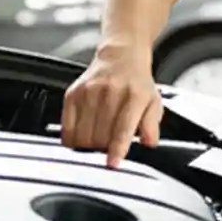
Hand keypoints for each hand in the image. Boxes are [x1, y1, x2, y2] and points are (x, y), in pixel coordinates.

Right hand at [61, 45, 163, 167]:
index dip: (117, 148)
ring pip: (83, 134)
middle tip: (109, 147)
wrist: (120, 56)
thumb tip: (149, 144)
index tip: (112, 163)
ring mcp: (89, 92)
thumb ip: (152, 126)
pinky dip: (73, 139)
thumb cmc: (137, 83)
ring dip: (89, 146)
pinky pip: (67, 128)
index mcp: (134, 95)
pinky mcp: (73, 93)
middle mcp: (110, 91)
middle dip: (104, 149)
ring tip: (98, 141)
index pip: (122, 127)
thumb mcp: (154, 103)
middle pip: (100, 136)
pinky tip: (82, 137)